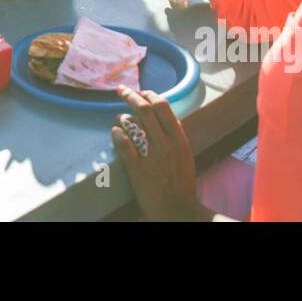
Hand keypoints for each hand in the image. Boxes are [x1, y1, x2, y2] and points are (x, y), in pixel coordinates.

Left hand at [111, 86, 208, 220]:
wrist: (177, 210)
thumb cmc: (181, 182)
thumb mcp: (185, 154)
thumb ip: (177, 134)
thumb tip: (169, 116)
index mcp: (179, 139)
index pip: (163, 106)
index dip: (149, 94)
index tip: (141, 91)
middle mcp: (165, 144)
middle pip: (144, 109)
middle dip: (131, 96)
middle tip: (122, 91)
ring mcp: (150, 156)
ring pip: (132, 124)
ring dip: (122, 117)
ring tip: (119, 119)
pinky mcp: (136, 168)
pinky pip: (123, 143)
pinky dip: (117, 133)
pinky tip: (116, 132)